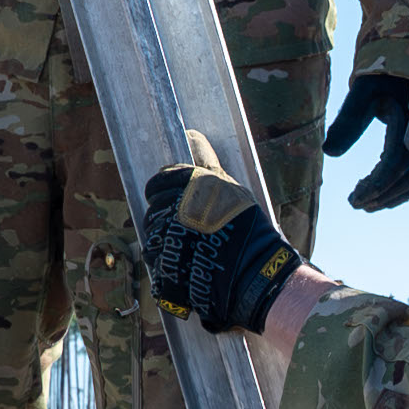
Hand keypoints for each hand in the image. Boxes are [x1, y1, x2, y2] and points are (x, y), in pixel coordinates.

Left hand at [138, 131, 304, 334]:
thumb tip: (192, 135)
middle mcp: (179, 205)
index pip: (161, 180)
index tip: (171, 199)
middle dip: (166, 216)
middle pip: (155, 206)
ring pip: (153, 231)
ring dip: (165, 238)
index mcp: (195, 184)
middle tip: (184, 228)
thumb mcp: (232, 190)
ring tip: (188, 248)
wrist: (255, 272)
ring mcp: (170, 234)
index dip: (163, 189)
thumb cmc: (248, 230)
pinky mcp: (165, 260)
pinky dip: (163, 259)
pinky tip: (183, 263)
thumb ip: (208, 165)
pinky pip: (154, 255)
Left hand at [327, 73, 408, 212]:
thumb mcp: (362, 92)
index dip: (376, 184)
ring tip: (372, 205)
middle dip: (385, 194)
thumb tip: (329, 153)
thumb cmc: (385, 77)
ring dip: (399, 196)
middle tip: (359, 205)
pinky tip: (391, 196)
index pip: (395, 160)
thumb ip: (348, 120)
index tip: (353, 198)